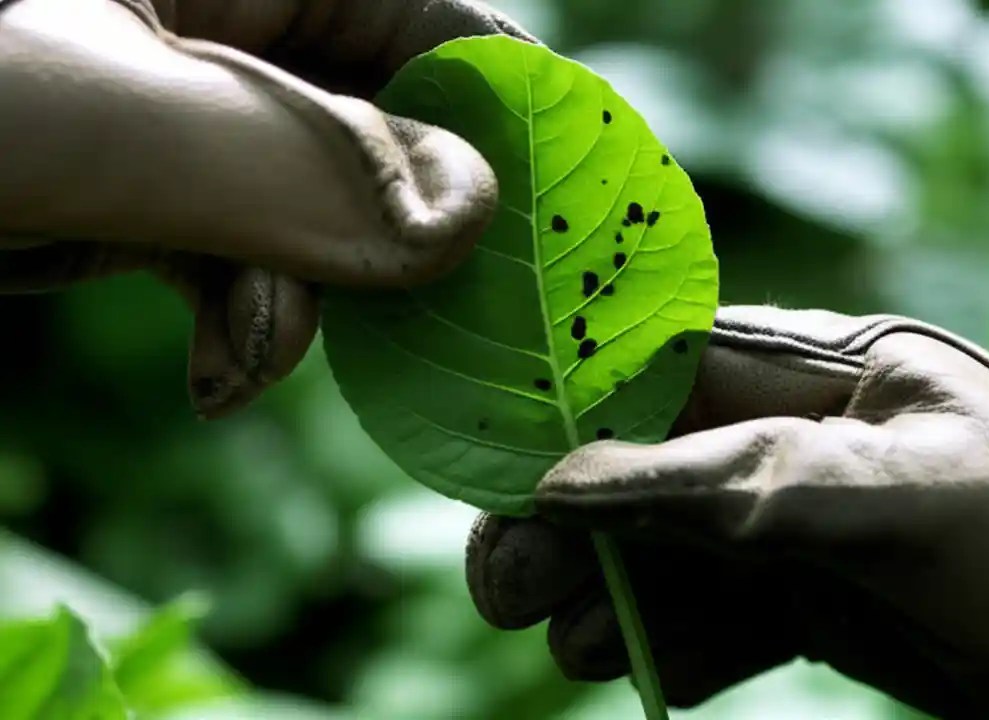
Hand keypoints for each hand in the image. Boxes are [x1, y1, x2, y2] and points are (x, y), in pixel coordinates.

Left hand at [0, 0, 531, 416]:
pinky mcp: (165, 207)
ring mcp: (204, 133)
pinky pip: (254, 270)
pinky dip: (249, 330)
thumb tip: (448, 236)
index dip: (511, 106)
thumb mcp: (113, 126)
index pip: (428, 19)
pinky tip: (218, 378)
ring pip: (327, 223)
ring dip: (309, 303)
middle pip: (390, 133)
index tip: (575, 204)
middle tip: (451, 318)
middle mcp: (235, 47)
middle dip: (402, 238)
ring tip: (256, 351)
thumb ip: (295, 175)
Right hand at [466, 305, 988, 717]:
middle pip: (644, 464)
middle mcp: (794, 436)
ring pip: (665, 547)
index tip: (505, 459)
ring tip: (568, 639)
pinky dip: (670, 641)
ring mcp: (795, 518)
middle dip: (567, 520)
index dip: (574, 403)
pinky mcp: (804, 591)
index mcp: (817, 369)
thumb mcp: (874, 487)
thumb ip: (724, 484)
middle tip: (506, 582)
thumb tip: (563, 484)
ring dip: (606, 591)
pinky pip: (713, 610)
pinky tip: (636, 665)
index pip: (664, 364)